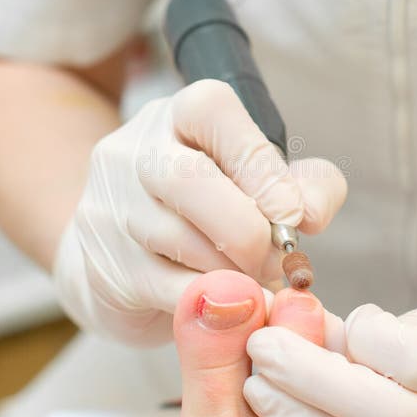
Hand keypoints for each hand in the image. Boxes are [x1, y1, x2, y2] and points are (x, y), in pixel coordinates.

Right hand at [53, 80, 345, 344]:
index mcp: (180, 114)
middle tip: (278, 263)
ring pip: (177, 238)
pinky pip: (167, 288)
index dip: (259, 165)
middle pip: (188, 177)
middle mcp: (134, 150)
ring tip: (257, 283)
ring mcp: (111, 208)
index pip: (212, 111)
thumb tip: (311, 215)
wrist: (123, 257)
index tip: (292, 214)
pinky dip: (215, 303)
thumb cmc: (211, 211)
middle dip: (247, 230)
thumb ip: (307, 187)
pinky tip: (236, 306)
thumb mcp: (263, 183)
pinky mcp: (106, 266)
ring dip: (234, 271)